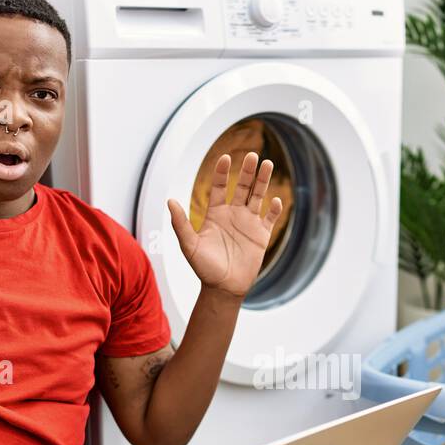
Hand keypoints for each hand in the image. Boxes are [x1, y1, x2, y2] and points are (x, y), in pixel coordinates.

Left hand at [166, 151, 284, 298]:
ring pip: (258, 197)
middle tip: (253, 156)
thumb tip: (169, 201)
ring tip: (267, 164)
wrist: (223, 288)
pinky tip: (274, 200)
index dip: (222, 172)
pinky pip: (270, 218)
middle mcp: (233, 215)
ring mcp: (249, 224)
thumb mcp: (189, 245)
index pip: (219, 187)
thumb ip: (180, 223)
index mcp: (216, 214)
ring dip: (263, 182)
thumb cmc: (204, 268)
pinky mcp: (261, 236)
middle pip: (243, 187)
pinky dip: (273, 209)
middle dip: (248, 171)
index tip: (225, 158)